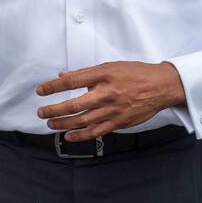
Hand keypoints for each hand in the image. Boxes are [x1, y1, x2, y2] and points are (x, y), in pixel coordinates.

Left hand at [34, 61, 185, 140]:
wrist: (161, 86)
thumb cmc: (135, 74)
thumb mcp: (110, 66)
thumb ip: (85, 72)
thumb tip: (63, 75)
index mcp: (103, 76)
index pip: (71, 81)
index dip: (52, 86)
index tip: (40, 90)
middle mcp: (107, 93)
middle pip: (74, 105)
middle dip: (53, 110)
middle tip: (41, 112)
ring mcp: (113, 110)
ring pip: (82, 121)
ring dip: (62, 124)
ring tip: (50, 123)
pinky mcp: (119, 122)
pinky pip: (96, 131)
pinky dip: (80, 135)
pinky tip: (68, 136)